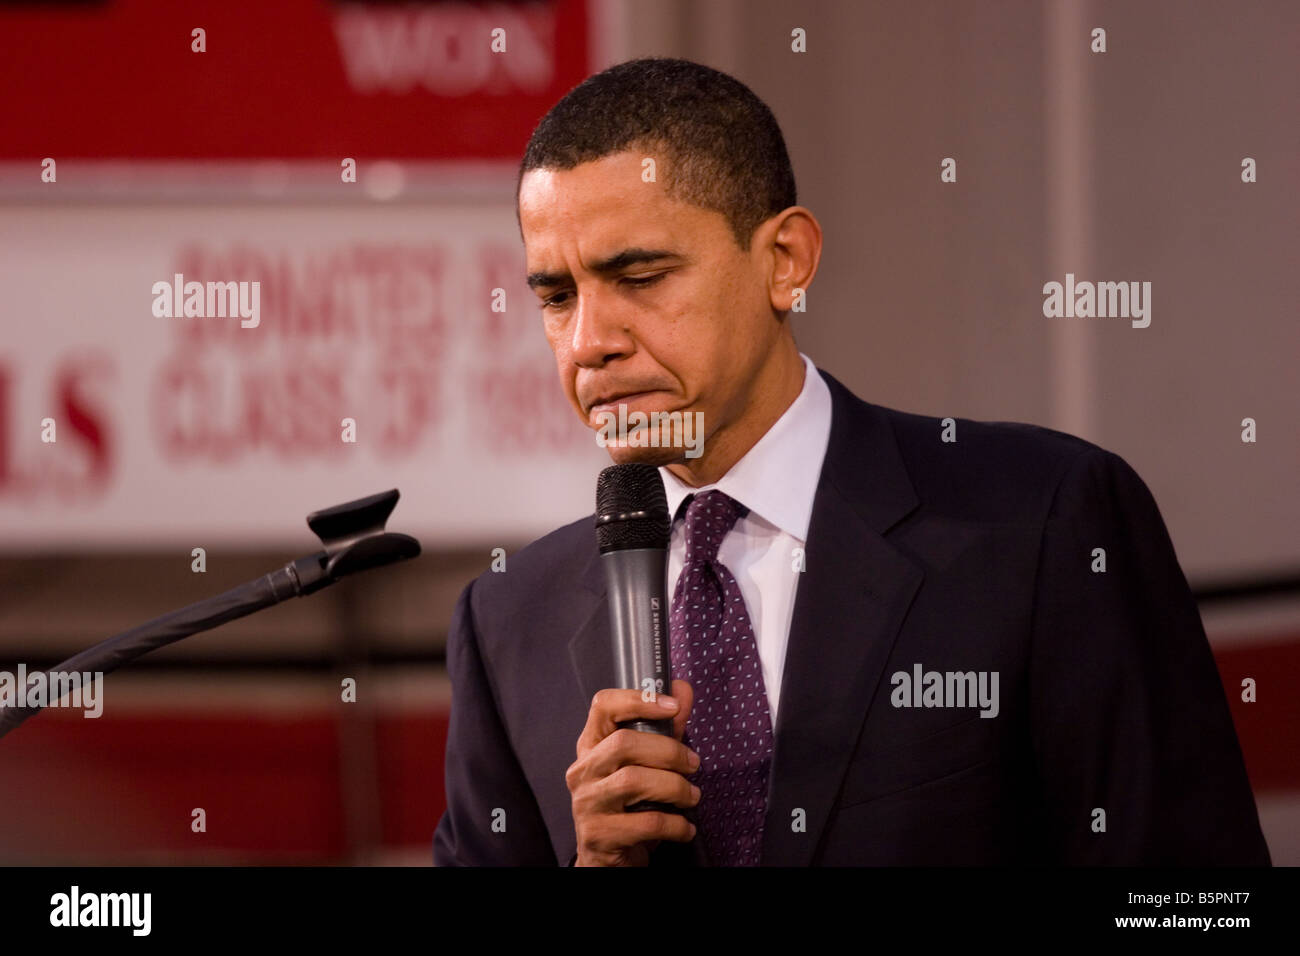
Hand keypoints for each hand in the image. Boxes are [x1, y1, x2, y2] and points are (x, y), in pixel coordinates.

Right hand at [566, 679, 698, 865]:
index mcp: (592, 746)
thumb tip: (683, 690)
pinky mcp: (598, 835)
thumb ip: (665, 728)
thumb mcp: (647, 764)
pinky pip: (645, 823)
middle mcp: (583, 771)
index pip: (603, 706)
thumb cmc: (627, 806)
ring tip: (692, 796)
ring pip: (633, 781)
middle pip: (623, 743)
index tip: (672, 706)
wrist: (606, 858)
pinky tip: (685, 827)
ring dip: (675, 787)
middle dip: (668, 751)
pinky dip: (675, 824)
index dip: (638, 700)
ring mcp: (587, 803)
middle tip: (693, 763)